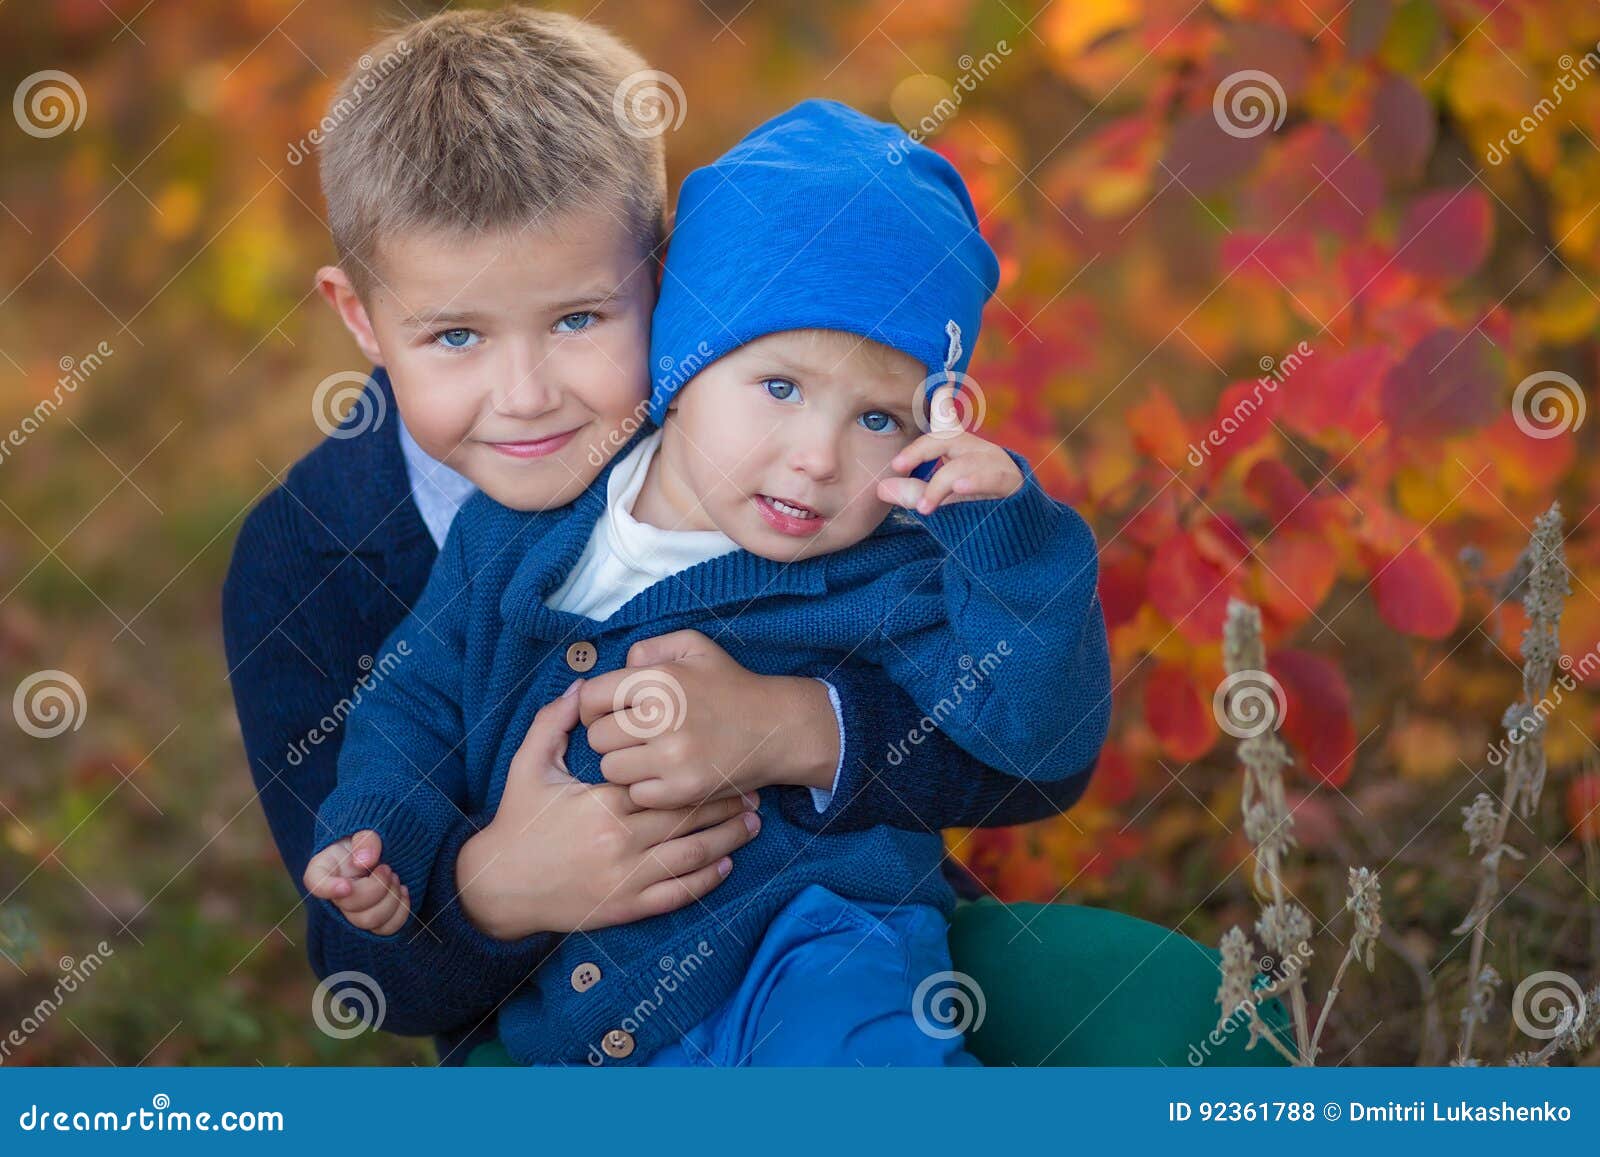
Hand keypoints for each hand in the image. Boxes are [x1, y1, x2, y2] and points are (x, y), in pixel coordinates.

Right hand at [303, 830, 411, 935]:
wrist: (384, 850)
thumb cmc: (370, 840)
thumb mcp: (367, 831)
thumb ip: (366, 841)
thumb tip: (365, 861)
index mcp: (326, 868)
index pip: (316, 883)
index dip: (328, 889)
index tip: (347, 885)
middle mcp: (337, 894)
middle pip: (350, 907)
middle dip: (377, 887)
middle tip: (387, 868)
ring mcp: (354, 911)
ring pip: (369, 922)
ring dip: (390, 898)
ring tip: (394, 877)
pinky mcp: (374, 920)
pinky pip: (387, 929)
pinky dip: (401, 911)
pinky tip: (403, 891)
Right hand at [455, 682, 764, 940]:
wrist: (496, 887)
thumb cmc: (517, 821)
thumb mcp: (529, 765)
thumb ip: (554, 722)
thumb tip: (580, 686)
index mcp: (603, 803)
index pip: (666, 783)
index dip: (701, 772)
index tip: (726, 759)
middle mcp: (620, 842)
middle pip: (689, 819)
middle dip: (726, 804)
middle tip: (754, 788)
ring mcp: (625, 879)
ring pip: (691, 857)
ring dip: (728, 840)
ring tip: (753, 823)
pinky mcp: (625, 908)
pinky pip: (676, 894)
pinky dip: (705, 881)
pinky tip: (726, 865)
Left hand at [578, 630, 839, 808]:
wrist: (776, 728)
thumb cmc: (730, 685)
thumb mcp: (693, 646)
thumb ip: (647, 648)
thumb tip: (615, 669)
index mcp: (658, 680)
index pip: (591, 698)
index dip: (590, 707)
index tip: (605, 714)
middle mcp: (662, 718)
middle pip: (598, 737)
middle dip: (609, 736)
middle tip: (630, 737)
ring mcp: (672, 758)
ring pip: (611, 769)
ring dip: (623, 764)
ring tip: (645, 756)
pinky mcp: (683, 789)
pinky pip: (636, 794)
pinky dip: (644, 787)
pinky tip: (662, 775)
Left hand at [879, 384, 1022, 513]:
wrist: (1012, 528)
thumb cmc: (972, 508)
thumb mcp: (937, 499)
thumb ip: (912, 492)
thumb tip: (881, 488)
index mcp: (957, 449)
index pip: (946, 420)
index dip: (940, 400)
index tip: (938, 381)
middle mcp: (976, 449)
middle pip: (947, 438)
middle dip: (920, 450)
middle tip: (897, 466)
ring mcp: (994, 463)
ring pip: (963, 465)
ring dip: (940, 485)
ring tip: (924, 507)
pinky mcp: (1009, 483)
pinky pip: (991, 478)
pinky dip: (975, 482)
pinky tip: (960, 487)